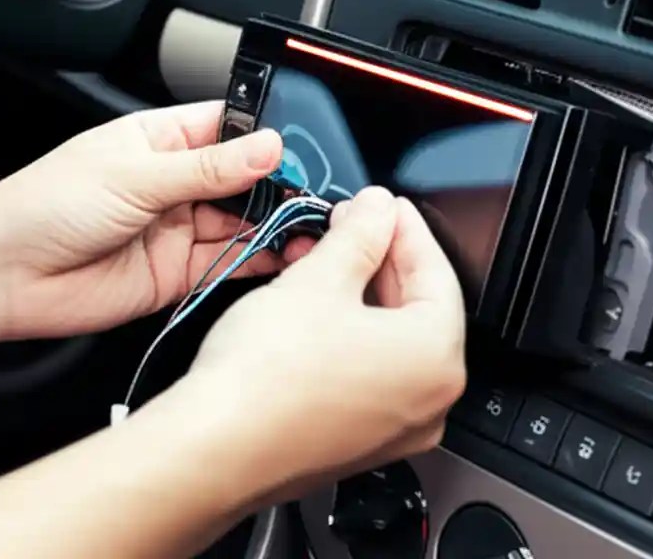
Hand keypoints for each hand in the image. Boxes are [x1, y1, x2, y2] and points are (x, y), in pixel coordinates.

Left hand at [0, 102, 284, 339]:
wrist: (6, 275)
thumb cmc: (45, 208)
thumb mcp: (135, 176)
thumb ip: (207, 169)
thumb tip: (267, 147)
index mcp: (159, 139)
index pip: (229, 127)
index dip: (268, 135)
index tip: (305, 145)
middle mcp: (173, 183)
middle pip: (245, 178)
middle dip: (280, 185)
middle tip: (315, 192)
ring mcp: (177, 228)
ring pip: (243, 222)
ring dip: (276, 225)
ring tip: (309, 226)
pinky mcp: (177, 273)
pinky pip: (229, 263)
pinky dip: (259, 260)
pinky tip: (285, 254)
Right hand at [187, 187, 466, 502]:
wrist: (215, 447)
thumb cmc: (266, 378)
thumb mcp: (319, 280)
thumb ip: (360, 234)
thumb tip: (378, 210)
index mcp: (436, 359)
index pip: (437, 273)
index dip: (404, 228)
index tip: (384, 205)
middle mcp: (428, 401)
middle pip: (416, 308)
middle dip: (379, 260)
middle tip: (350, 225)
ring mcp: (393, 429)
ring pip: (388, 341)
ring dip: (357, 294)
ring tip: (321, 261)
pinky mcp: (356, 443)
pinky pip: (367, 375)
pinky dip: (347, 336)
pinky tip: (313, 307)